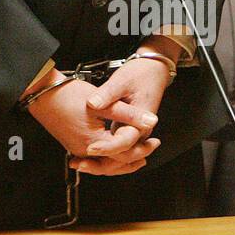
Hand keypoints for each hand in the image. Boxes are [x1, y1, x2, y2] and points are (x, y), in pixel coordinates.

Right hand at [28, 71, 160, 176]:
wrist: (42, 92)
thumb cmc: (68, 95)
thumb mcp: (104, 103)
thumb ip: (128, 115)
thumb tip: (151, 121)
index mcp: (94, 142)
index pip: (125, 154)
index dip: (142, 149)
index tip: (154, 141)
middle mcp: (85, 151)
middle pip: (115, 163)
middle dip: (135, 157)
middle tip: (149, 148)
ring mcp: (77, 149)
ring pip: (105, 163)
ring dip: (121, 160)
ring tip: (136, 154)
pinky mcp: (73, 144)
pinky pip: (95, 157)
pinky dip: (108, 156)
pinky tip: (114, 149)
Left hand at [73, 56, 172, 173]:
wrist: (154, 70)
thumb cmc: (142, 74)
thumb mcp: (121, 81)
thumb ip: (107, 95)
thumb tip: (92, 103)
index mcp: (142, 122)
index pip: (124, 143)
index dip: (106, 147)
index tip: (89, 148)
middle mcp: (141, 131)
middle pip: (123, 156)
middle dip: (102, 163)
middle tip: (80, 164)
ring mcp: (135, 132)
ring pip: (120, 155)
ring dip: (102, 161)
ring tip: (80, 163)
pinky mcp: (128, 129)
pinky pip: (118, 147)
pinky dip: (105, 152)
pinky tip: (89, 152)